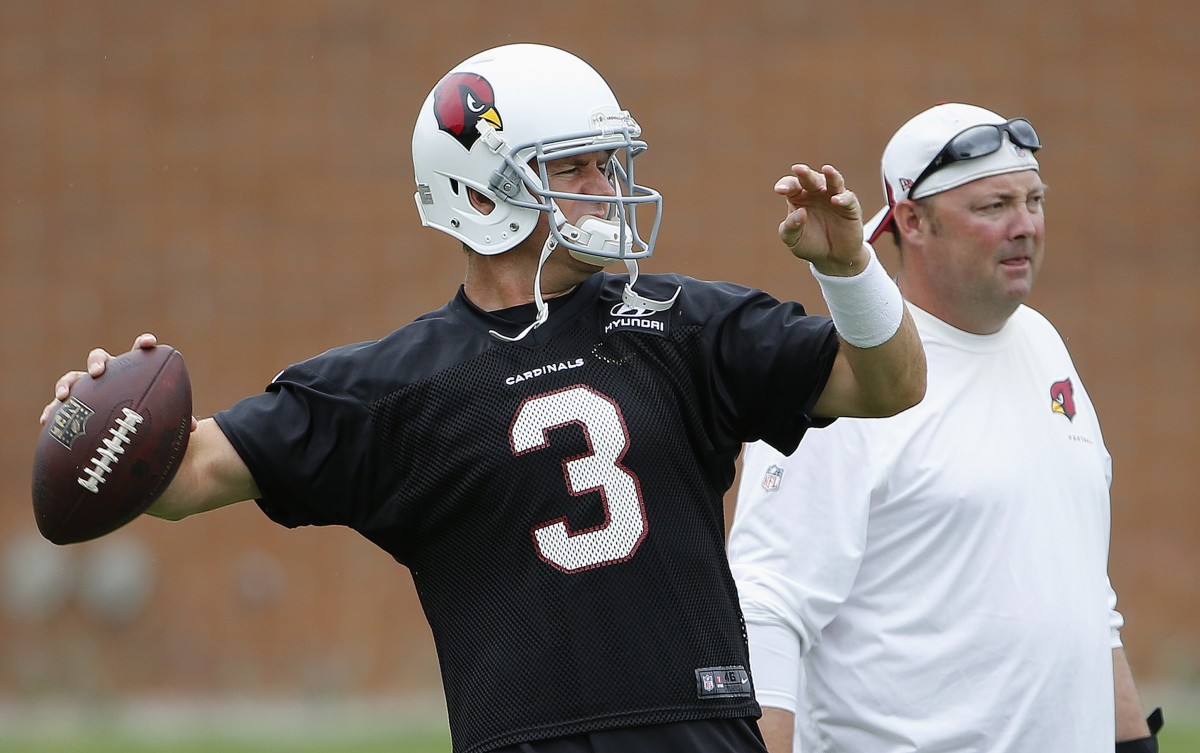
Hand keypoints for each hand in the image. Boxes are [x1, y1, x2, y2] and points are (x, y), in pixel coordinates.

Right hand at [39, 333, 163, 425]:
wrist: (123, 437)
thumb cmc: (146, 422)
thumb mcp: (160, 421)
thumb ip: (175, 420)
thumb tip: (194, 427)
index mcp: (133, 374)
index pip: (138, 353)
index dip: (143, 344)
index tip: (149, 343)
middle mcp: (109, 377)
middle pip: (99, 358)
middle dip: (98, 362)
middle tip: (99, 373)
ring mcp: (88, 390)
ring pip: (74, 378)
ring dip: (68, 383)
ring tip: (65, 396)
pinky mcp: (72, 408)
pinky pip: (58, 406)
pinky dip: (51, 410)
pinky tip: (46, 420)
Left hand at [775, 163, 868, 275]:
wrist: (831, 259)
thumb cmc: (809, 244)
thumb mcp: (793, 239)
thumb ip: (791, 226)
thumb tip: (800, 212)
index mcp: (799, 197)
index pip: (791, 185)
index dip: (786, 185)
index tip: (780, 190)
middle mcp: (816, 193)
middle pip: (811, 179)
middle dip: (805, 174)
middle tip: (798, 169)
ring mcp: (834, 197)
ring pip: (833, 181)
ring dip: (830, 175)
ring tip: (827, 169)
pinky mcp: (850, 207)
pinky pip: (848, 198)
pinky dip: (843, 198)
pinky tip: (836, 200)